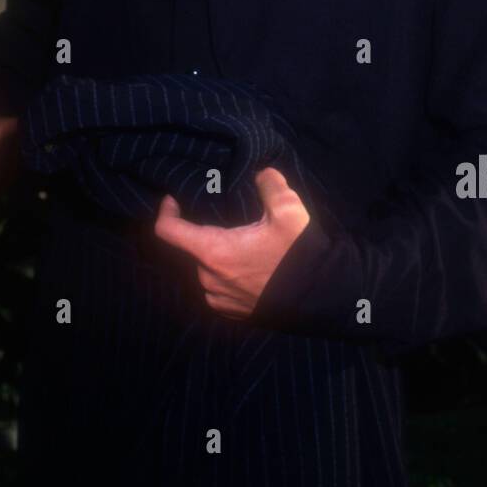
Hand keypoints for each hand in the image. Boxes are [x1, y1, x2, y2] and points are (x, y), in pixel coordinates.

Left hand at [153, 167, 311, 318]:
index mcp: (213, 251)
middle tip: (227, 220)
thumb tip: (260, 173)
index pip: (167, 231)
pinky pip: (217, 288)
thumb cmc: (297, 254)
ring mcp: (219, 299)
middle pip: (191, 248)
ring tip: (241, 244)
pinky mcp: (232, 313)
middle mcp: (208, 278)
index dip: (165, 212)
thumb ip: (269, 184)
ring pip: (205, 269)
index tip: (174, 200)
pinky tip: (247, 267)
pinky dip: (225, 275)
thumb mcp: (288, 210)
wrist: (321, 298)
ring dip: (216, 255)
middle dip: (203, 232)